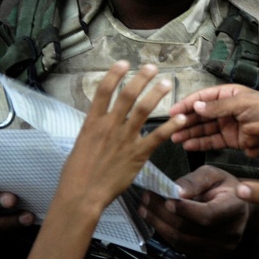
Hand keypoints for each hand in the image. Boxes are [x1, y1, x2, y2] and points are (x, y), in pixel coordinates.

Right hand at [53, 61, 184, 219]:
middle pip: (127, 95)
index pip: (103, 91)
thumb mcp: (81, 145)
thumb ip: (94, 131)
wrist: (82, 195)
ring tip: (167, 83)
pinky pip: (157, 137)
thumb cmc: (77, 174)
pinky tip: (181, 119)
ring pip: (143, 110)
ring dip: (156, 94)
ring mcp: (124, 139)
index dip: (114, 74)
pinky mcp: (138, 154)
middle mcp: (109, 126)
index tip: (123, 63)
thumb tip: (100, 123)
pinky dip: (170, 126)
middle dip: (140, 78)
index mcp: (92, 123)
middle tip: (152, 67)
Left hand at [138, 165, 250, 258]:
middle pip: (189, 229)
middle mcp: (230, 232)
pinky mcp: (212, 255)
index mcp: (234, 208)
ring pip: (182, 241)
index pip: (207, 215)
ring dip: (160, 225)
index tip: (165, 199)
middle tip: (146, 199)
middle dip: (163, 213)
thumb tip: (176, 191)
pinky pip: (183, 248)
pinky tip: (158, 221)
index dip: (184, 210)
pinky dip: (167, 235)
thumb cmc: (225, 188)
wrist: (238, 208)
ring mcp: (221, 247)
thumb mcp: (213, 175)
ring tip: (146, 209)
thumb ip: (195, 181)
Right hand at [168, 83, 258, 152]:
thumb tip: (197, 106)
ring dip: (190, 133)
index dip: (188, 104)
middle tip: (170, 127)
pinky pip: (213, 141)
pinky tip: (189, 145)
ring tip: (175, 138)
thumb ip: (219, 106)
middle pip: (201, 114)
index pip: (204, 97)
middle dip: (185, 121)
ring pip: (204, 129)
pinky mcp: (233, 140)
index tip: (173, 111)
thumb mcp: (243, 104)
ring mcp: (229, 125)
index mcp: (230, 93)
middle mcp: (228, 108)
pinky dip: (201, 143)